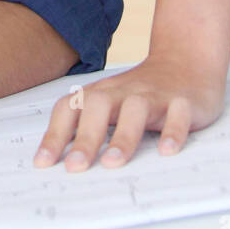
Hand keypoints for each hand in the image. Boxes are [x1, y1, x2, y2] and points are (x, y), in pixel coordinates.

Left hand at [32, 52, 226, 170]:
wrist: (186, 61)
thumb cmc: (140, 92)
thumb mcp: (110, 104)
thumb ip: (86, 127)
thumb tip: (56, 162)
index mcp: (101, 94)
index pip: (71, 108)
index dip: (54, 134)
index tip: (43, 163)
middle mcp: (124, 92)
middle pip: (99, 106)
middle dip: (85, 137)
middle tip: (75, 167)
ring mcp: (155, 95)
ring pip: (136, 108)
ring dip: (124, 136)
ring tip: (113, 163)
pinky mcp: (184, 102)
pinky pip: (179, 114)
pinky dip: (174, 132)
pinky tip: (167, 152)